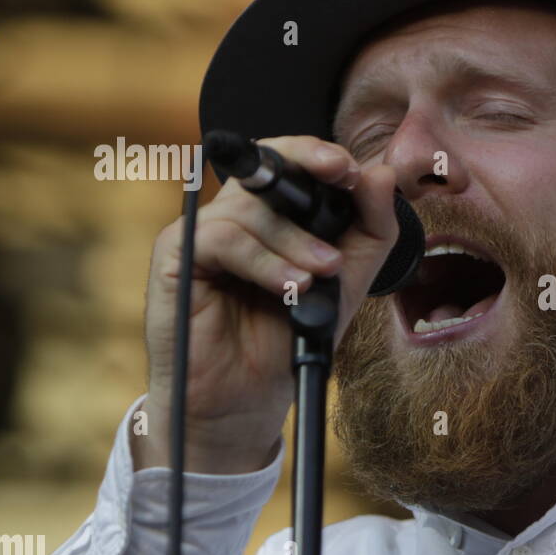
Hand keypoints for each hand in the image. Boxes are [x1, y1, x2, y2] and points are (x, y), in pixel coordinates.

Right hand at [137, 136, 400, 473]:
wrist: (245, 401)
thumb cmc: (285, 340)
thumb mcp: (346, 284)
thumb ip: (369, 232)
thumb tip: (380, 174)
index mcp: (271, 216)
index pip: (289, 163)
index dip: (318, 154)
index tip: (353, 168)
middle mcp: (234, 216)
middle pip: (265, 166)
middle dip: (309, 163)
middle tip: (345, 178)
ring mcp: (201, 233)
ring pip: (250, 207)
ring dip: (297, 240)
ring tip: (323, 274)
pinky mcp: (175, 258)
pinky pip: (222, 239)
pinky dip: (265, 262)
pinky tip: (291, 288)